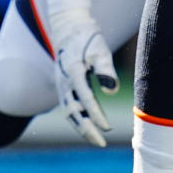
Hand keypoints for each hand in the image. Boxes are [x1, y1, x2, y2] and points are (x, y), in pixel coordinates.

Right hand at [52, 15, 117, 146]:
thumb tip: (111, 91)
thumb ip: (105, 70)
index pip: (85, 99)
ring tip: (97, 141)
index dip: (96, 115)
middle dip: (86, 129)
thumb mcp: (100, 50)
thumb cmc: (88, 39)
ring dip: (81, 127)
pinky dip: (78, 119)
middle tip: (100, 143)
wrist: (69, 29)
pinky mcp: (64, 87)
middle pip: (72, 112)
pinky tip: (90, 128)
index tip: (108, 128)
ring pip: (69, 112)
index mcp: (72, 73)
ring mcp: (61, 85)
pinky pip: (69, 107)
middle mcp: (64, 82)